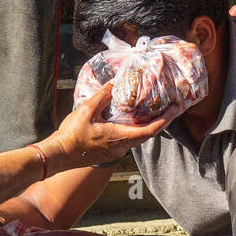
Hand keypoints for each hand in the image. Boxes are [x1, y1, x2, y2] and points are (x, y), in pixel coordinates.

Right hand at [43, 82, 168, 169]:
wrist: (60, 154)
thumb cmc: (72, 134)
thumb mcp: (87, 109)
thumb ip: (103, 95)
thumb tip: (115, 81)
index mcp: (120, 137)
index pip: (150, 130)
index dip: (164, 119)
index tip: (174, 109)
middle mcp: (122, 147)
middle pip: (148, 135)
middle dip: (162, 121)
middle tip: (171, 108)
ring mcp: (117, 152)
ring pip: (139, 139)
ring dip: (150, 126)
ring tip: (157, 112)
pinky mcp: (111, 153)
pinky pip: (130, 140)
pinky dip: (138, 130)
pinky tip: (136, 121)